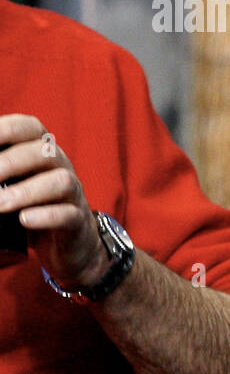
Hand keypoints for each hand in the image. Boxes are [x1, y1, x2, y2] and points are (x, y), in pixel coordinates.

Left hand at [0, 114, 110, 287]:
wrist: (67, 245)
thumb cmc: (30, 206)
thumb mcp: (11, 184)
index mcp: (40, 152)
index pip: (28, 128)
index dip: (6, 128)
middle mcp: (60, 167)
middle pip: (44, 152)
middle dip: (11, 161)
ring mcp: (72, 194)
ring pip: (61, 182)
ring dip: (28, 191)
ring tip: (1, 204)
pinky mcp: (78, 221)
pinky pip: (69, 214)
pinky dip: (46, 216)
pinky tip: (25, 219)